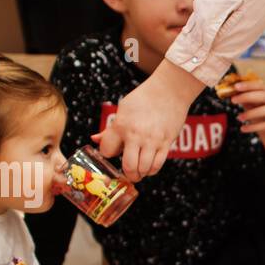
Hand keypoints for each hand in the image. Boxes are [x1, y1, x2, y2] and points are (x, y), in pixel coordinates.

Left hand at [94, 59, 204, 180]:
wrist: (169, 91)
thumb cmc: (144, 99)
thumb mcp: (123, 110)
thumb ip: (110, 129)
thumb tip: (94, 139)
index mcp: (121, 125)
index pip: (107, 151)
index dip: (107, 154)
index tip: (112, 152)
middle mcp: (136, 135)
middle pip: (128, 166)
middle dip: (127, 174)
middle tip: (128, 174)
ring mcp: (152, 140)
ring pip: (144, 168)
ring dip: (140, 174)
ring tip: (139, 172)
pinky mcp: (166, 143)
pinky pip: (158, 164)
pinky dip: (151, 170)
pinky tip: (149, 168)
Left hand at [230, 79, 264, 166]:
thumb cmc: (263, 121)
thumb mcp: (253, 109)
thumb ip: (246, 100)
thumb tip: (234, 92)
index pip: (262, 86)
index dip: (249, 85)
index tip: (236, 86)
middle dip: (248, 97)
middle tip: (233, 100)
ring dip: (250, 113)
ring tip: (239, 117)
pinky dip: (253, 127)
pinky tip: (243, 128)